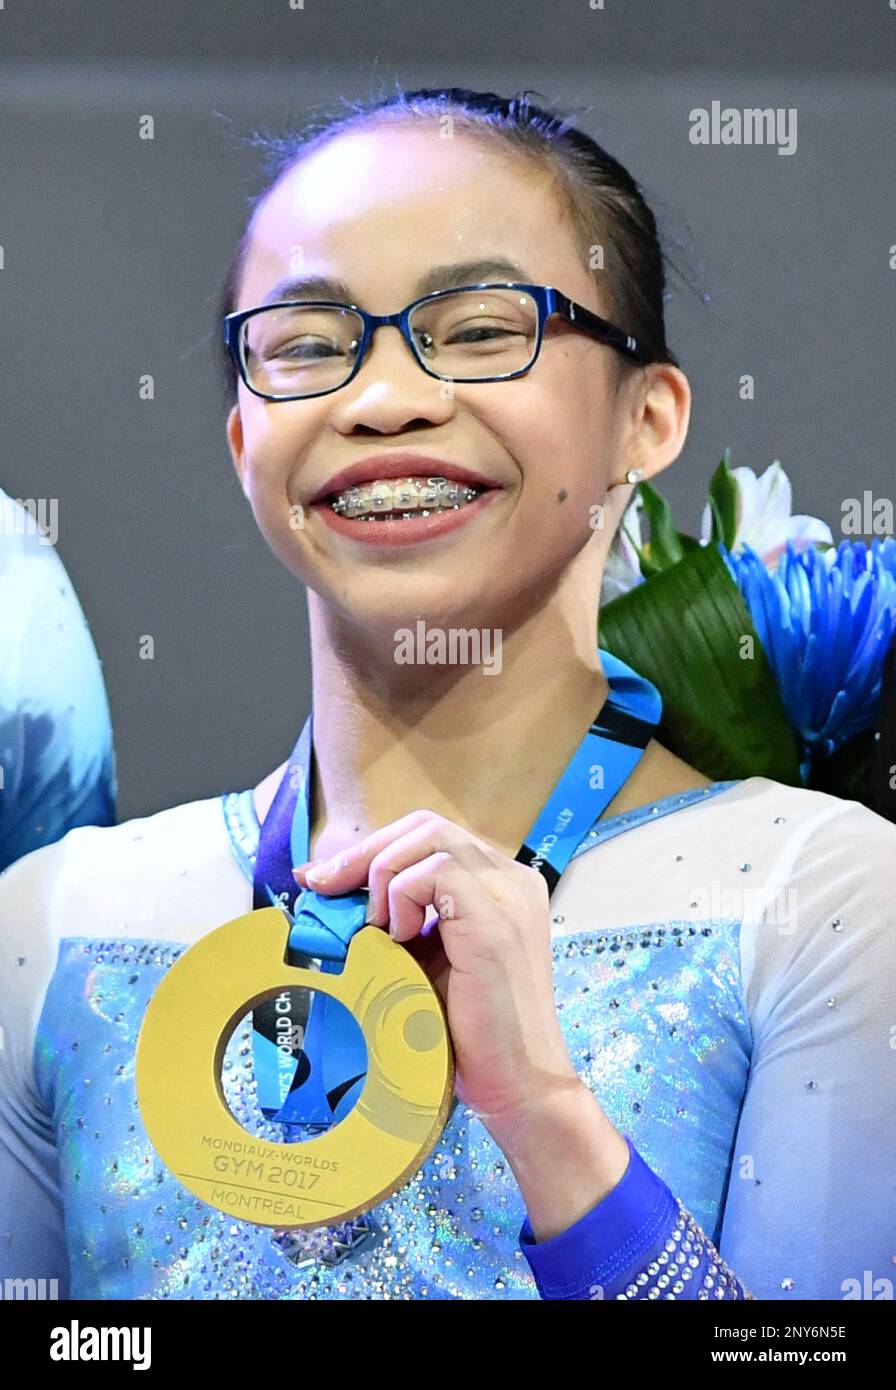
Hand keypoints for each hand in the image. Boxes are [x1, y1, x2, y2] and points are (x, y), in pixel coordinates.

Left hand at [292, 809, 583, 1127]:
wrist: (517, 1087)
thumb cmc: (469, 1034)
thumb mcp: (425, 960)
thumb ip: (397, 921)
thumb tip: (329, 891)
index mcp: (501, 884)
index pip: (430, 837)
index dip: (372, 849)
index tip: (321, 880)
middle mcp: (512, 880)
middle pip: (427, 826)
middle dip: (366, 852)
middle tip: (323, 887)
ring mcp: (509, 896)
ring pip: (430, 838)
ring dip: (384, 875)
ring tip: (378, 929)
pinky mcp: (497, 922)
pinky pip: (437, 872)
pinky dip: (403, 896)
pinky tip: (399, 938)